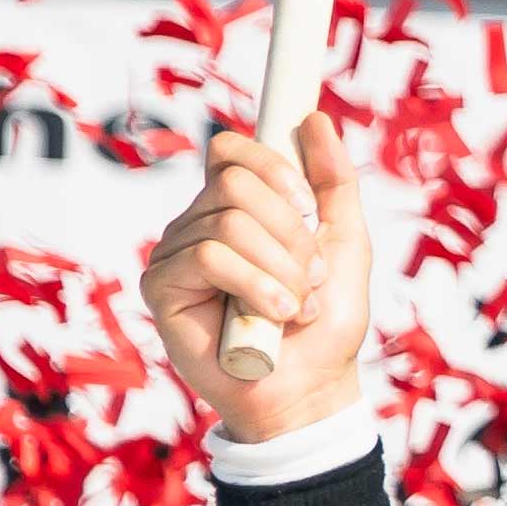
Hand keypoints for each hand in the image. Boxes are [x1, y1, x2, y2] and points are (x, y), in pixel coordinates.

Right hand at [142, 119, 371, 440]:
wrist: (313, 387)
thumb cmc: (326, 320)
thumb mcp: (346, 240)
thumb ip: (333, 180)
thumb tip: (315, 119)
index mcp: (235, 207)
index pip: (232, 151)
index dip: (275, 169)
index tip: (308, 208)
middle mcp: (197, 223)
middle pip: (237, 183)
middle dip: (292, 234)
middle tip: (310, 277)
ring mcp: (175, 254)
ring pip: (230, 223)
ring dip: (283, 269)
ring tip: (295, 306)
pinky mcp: (160, 288)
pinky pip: (209, 257)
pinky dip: (257, 286)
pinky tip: (274, 317)